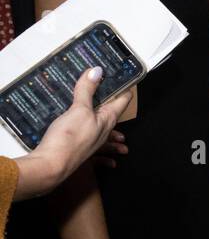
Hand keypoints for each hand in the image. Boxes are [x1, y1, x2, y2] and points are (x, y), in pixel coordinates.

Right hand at [16, 68, 132, 198]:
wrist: (51, 166)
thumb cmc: (69, 139)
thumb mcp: (79, 110)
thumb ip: (87, 91)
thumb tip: (97, 71)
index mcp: (107, 120)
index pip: (122, 101)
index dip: (125, 88)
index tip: (127, 78)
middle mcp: (102, 132)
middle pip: (111, 114)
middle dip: (112, 103)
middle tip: (112, 91)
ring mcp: (91, 142)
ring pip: (103, 129)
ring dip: (107, 124)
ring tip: (117, 128)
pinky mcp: (78, 149)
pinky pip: (92, 147)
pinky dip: (101, 149)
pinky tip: (108, 159)